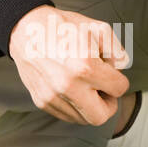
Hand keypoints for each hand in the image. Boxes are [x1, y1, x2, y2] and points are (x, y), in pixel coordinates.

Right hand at [8, 5, 130, 125]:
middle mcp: (68, 85)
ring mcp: (53, 96)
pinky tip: (72, 88)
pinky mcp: (42, 101)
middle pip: (101, 116)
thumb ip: (117, 51)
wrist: (27, 29)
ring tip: (85, 86)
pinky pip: (66, 115)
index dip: (119, 80)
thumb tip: (120, 70)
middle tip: (103, 90)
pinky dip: (74, 106)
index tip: (111, 74)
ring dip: (90, 106)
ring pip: (83, 119)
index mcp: (85, 66)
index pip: (118, 89)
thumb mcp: (98, 29)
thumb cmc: (62, 27)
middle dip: (107, 104)